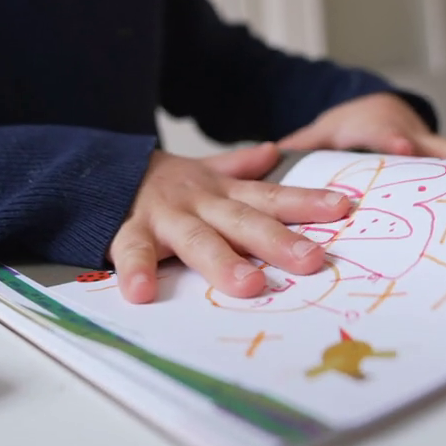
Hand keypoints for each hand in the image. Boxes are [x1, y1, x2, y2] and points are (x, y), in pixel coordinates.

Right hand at [110, 142, 351, 304]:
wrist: (103, 171)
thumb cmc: (164, 184)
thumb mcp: (204, 171)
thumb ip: (239, 166)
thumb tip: (274, 152)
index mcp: (222, 193)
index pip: (270, 197)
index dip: (305, 201)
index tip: (342, 207)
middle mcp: (200, 203)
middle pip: (244, 221)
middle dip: (278, 240)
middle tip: (311, 259)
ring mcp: (166, 218)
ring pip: (197, 239)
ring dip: (222, 262)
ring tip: (249, 284)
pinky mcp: (129, 232)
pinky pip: (131, 251)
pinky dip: (136, 271)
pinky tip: (142, 293)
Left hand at [278, 92, 445, 161]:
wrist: (375, 105)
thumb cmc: (344, 126)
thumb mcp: (320, 133)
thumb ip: (299, 147)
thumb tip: (267, 158)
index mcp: (374, 127)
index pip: (383, 135)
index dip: (394, 142)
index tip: (404, 147)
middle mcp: (407, 133)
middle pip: (431, 145)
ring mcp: (429, 142)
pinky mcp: (443, 153)